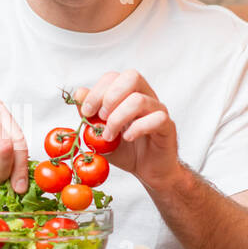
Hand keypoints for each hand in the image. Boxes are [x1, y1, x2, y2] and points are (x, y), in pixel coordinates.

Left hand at [73, 70, 179, 187]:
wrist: (147, 171)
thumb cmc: (125, 150)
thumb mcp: (100, 133)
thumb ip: (89, 115)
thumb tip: (79, 93)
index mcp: (128, 94)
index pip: (113, 77)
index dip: (97, 92)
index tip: (86, 112)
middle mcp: (145, 96)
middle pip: (131, 77)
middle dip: (110, 97)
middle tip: (101, 118)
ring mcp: (158, 110)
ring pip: (139, 100)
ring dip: (118, 118)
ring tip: (110, 136)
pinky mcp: (168, 126)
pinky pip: (157, 119)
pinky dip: (137, 128)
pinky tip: (128, 138)